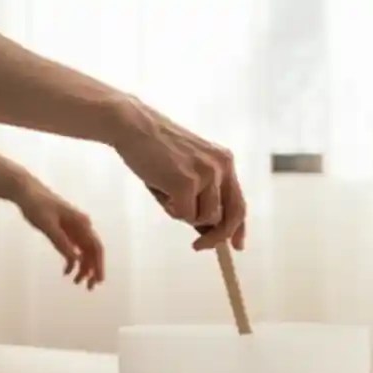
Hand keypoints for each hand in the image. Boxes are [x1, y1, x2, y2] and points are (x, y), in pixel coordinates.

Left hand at [13, 178, 104, 289]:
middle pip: (91, 252)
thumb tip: (76, 259)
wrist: (25, 191)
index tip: (98, 280)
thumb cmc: (37, 205)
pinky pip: (73, 249)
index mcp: (81, 223)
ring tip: (77, 282)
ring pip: (83, 252)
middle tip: (89, 288)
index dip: (99, 265)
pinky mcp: (65, 231)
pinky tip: (66, 272)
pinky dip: (71, 261)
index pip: (95, 247)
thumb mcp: (48, 225)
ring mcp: (73, 229)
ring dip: (82, 268)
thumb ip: (61, 242)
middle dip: (92, 270)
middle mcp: (81, 226)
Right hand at [108, 96, 246, 251]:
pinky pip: (183, 215)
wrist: (133, 126)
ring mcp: (206, 174)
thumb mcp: (186, 173)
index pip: (239, 202)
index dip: (239, 227)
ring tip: (166, 192)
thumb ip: (202, 198)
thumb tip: (210, 232)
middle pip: (231, 216)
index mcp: (224, 162)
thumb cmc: (155, 152)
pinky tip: (160, 188)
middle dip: (216, 237)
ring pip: (204, 218)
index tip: (237, 246)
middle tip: (198, 246)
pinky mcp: (187, 182)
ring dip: (184, 215)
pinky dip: (170, 209)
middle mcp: (221, 166)